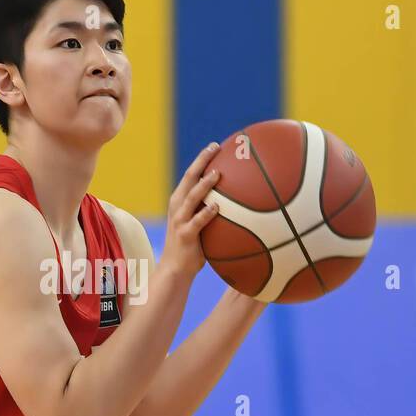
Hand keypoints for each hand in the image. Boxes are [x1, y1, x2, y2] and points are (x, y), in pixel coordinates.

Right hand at [159, 142, 222, 278]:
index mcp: (180, 201)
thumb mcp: (200, 226)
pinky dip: (206, 213)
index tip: (215, 146)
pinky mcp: (185, 235)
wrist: (175, 269)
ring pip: (191, 197)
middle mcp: (177, 206)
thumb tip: (239, 204)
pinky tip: (217, 207)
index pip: (191, 174)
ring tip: (217, 173)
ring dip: (204, 185)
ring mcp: (180, 220)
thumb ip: (211, 212)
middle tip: (215, 148)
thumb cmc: (193, 247)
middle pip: (189, 178)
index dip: (202, 159)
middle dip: (201, 161)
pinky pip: (197, 222)